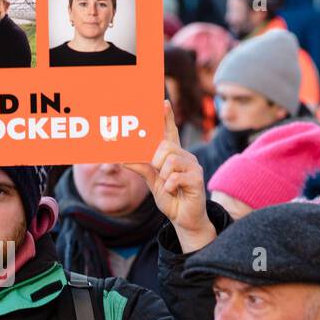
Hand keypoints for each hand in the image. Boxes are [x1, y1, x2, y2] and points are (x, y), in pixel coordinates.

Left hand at [124, 103, 215, 251]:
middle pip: (165, 146)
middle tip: (159, 174)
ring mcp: (193, 166)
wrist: (184, 218)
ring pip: (170, 160)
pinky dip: (169, 185)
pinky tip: (173, 190)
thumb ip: (140, 168)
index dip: (167, 117)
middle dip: (156, 160)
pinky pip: (176, 176)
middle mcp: (185, 156)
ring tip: (168, 184)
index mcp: (174, 155)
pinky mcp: (197, 178)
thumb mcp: (152, 182)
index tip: (163, 102)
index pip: (170, 132)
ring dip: (163, 174)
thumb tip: (122, 157)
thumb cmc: (170, 197)